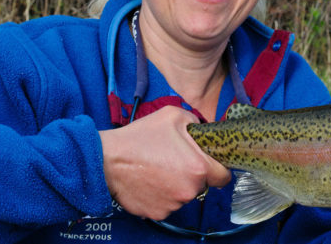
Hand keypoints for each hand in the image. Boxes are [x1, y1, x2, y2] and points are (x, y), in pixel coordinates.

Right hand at [99, 106, 230, 219]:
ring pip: (184, 196)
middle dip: (193, 174)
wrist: (106, 160)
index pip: (224, 176)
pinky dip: (161, 196)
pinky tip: (149, 182)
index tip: (207, 163)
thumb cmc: (140, 137)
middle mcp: (189, 190)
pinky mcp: (158, 214)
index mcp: (198, 168)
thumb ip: (196, 123)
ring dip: (177, 186)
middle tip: (174, 161)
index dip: (218, 167)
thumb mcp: (173, 116)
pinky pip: (168, 205)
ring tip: (158, 170)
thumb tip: (204, 132)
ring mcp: (173, 205)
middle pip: (202, 185)